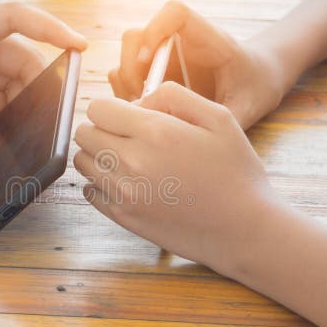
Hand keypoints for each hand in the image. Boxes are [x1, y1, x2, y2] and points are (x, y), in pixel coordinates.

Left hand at [73, 82, 283, 274]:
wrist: (244, 229)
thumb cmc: (236, 172)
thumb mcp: (219, 118)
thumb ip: (174, 96)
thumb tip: (138, 101)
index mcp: (155, 132)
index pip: (97, 108)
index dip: (113, 108)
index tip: (131, 117)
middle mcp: (132, 161)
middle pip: (84, 133)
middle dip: (102, 128)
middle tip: (129, 136)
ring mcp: (124, 192)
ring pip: (82, 161)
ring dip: (98, 155)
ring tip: (128, 159)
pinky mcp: (123, 217)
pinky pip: (89, 191)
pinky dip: (100, 183)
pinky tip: (127, 182)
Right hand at [109, 1, 288, 129]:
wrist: (259, 81)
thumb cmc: (256, 87)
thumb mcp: (248, 107)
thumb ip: (223, 120)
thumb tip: (191, 141)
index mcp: (208, 39)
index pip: (174, 13)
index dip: (155, 30)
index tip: (150, 61)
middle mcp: (178, 43)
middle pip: (136, 36)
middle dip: (131, 67)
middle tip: (143, 98)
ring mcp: (163, 58)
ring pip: (126, 57)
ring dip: (126, 84)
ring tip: (144, 110)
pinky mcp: (154, 74)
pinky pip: (125, 77)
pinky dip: (125, 95)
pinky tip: (144, 114)